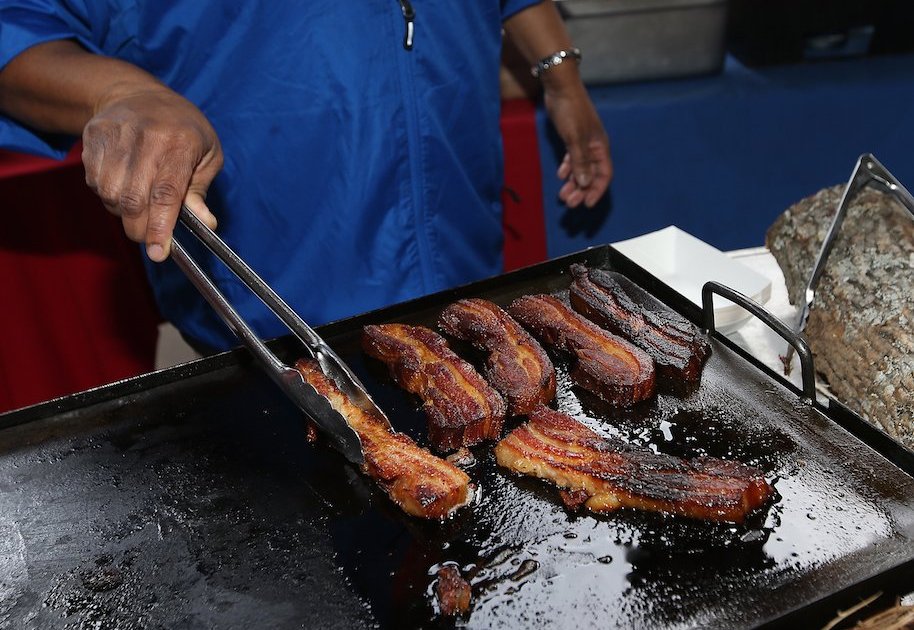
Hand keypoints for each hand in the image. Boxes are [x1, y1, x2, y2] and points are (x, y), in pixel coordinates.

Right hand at [82, 86, 222, 261]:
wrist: (140, 94)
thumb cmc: (183, 129)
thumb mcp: (207, 155)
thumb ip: (200, 191)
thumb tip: (206, 224)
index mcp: (180, 142)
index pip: (166, 193)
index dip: (161, 226)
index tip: (160, 253)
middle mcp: (145, 137)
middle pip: (133, 199)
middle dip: (140, 229)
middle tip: (149, 238)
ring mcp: (115, 135)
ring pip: (110, 194)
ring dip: (123, 212)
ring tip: (139, 205)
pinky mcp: (93, 137)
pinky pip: (95, 182)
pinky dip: (108, 195)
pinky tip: (123, 185)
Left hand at [544, 82, 611, 207]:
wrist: (561, 88)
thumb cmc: (571, 111)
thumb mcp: (575, 139)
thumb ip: (580, 161)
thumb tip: (585, 183)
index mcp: (600, 147)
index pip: (603, 175)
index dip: (596, 191)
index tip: (586, 204)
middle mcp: (594, 147)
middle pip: (591, 174)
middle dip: (581, 190)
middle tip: (569, 203)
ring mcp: (583, 142)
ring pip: (581, 168)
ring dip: (573, 182)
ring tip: (562, 195)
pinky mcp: (572, 137)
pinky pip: (573, 158)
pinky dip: (568, 168)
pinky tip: (560, 175)